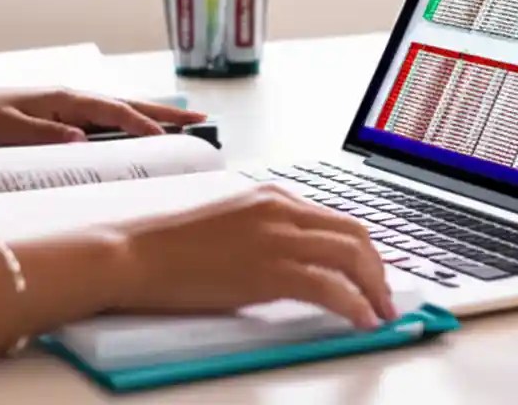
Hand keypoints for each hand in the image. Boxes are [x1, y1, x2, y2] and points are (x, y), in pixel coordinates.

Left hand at [0, 88, 206, 146]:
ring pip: (124, 111)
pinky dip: (134, 123)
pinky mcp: (67, 116)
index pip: (115, 113)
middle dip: (167, 114)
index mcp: (67, 99)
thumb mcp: (8, 131)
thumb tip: (81, 141)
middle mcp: (75, 99)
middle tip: (203, 122)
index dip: (143, 127)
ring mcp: (73, 107)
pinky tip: (143, 133)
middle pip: (131, 106)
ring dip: (155, 117)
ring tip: (187, 125)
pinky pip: (110, 119)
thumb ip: (43, 137)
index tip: (169, 140)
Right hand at [109, 184, 396, 327]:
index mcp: (270, 196)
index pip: (334, 218)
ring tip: (379, 312)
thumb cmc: (169, 248)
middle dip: (377, 267)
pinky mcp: (270, 270)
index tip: (368, 274)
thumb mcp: (227, 225)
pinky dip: (356, 305)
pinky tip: (362, 321)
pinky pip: (331, 287)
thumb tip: (292, 260)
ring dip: (374, 287)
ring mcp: (277, 238)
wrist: (136, 255)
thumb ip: (263, 232)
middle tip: (381, 296)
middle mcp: (280, 209)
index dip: (360, 250)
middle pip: (354, 232)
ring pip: (352, 255)